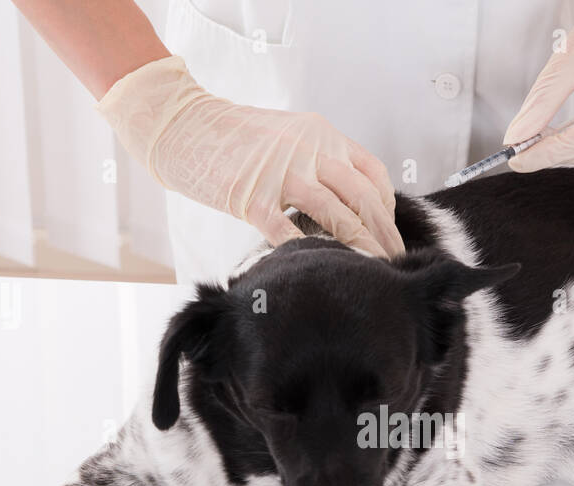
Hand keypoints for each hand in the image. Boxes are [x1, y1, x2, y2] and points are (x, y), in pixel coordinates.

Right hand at [99, 56, 403, 257]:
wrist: (181, 123)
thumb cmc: (232, 137)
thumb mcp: (288, 136)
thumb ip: (317, 160)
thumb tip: (342, 202)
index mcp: (322, 134)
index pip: (372, 174)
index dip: (387, 209)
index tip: (388, 235)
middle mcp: (310, 150)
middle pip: (362, 199)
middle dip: (382, 237)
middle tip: (392, 265)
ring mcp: (282, 173)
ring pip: (336, 216)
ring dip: (359, 249)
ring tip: (370, 274)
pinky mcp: (253, 196)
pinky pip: (288, 231)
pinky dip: (307, 253)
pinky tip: (318, 270)